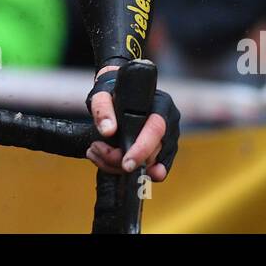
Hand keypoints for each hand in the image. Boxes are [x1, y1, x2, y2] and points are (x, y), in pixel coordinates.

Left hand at [85, 63, 179, 180]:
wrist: (119, 95)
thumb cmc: (113, 93)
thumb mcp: (103, 95)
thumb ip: (102, 109)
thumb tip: (108, 131)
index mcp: (161, 104)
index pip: (156, 130)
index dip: (142, 149)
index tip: (125, 163)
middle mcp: (170, 122)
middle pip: (152, 153)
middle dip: (121, 159)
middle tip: (96, 150)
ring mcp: (169, 139)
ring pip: (149, 165)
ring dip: (118, 166)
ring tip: (96, 152)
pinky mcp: (164, 153)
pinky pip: (151, 171)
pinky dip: (130, 172)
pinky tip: (112, 167)